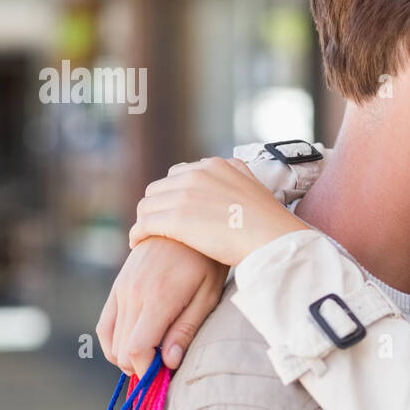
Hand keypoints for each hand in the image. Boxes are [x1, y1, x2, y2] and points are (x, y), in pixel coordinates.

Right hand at [97, 236, 229, 372]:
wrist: (184, 224)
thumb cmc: (205, 261)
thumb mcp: (207, 295)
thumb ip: (186, 329)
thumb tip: (169, 363)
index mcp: (157, 299)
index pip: (137, 350)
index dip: (147, 372)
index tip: (164, 377)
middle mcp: (132, 294)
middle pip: (121, 350)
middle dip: (140, 368)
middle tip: (163, 369)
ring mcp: (121, 288)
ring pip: (110, 340)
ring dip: (126, 357)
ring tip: (151, 358)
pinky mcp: (116, 285)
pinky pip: (104, 323)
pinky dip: (114, 342)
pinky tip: (134, 346)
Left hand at [128, 156, 309, 265]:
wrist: (273, 238)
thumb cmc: (268, 221)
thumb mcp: (252, 184)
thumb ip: (235, 174)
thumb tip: (229, 166)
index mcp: (213, 166)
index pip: (177, 174)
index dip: (172, 194)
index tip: (173, 211)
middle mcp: (196, 174)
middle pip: (158, 188)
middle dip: (156, 207)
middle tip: (157, 226)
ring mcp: (184, 196)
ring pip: (147, 205)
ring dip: (144, 220)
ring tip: (145, 235)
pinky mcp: (176, 219)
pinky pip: (144, 224)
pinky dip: (137, 233)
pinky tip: (137, 242)